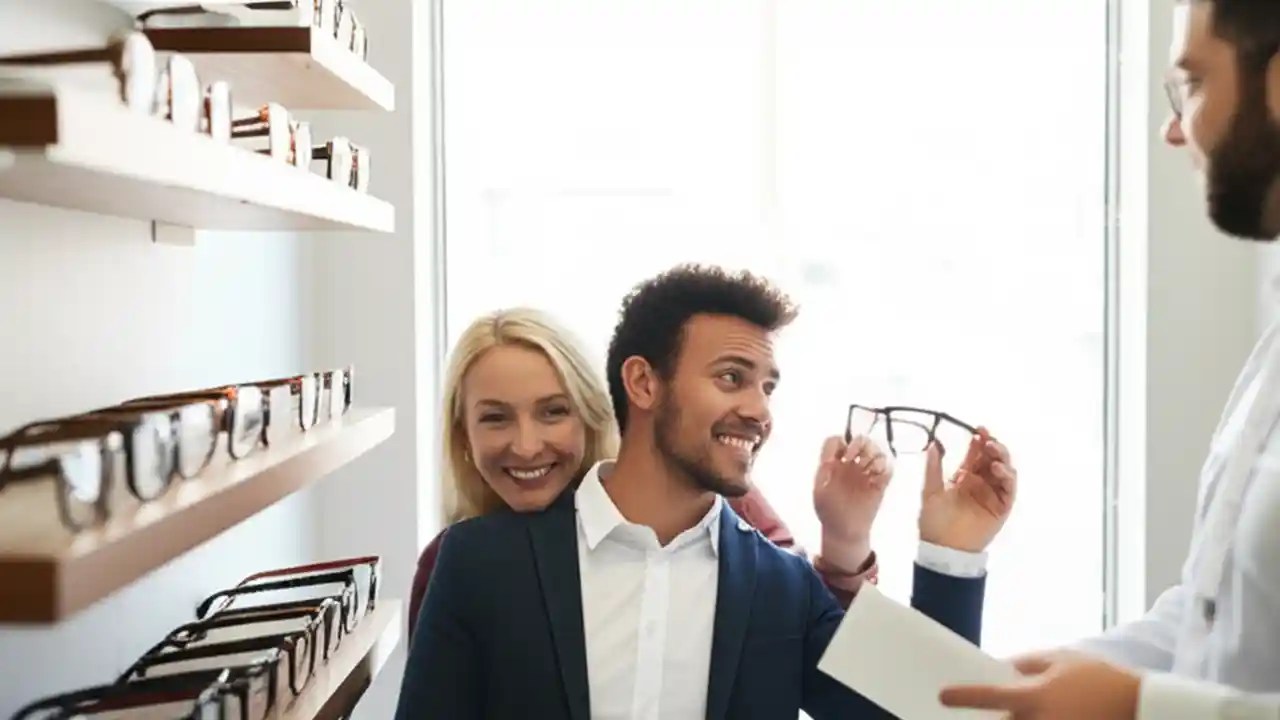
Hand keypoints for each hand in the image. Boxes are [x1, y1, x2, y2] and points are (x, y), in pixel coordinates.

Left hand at [813, 434, 891, 570]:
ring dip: (873, 453)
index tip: (838, 456)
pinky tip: (875, 475)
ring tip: (867, 467)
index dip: (839, 443)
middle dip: (859, 444)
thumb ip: (823, 472)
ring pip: (877, 451)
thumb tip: (830, 457)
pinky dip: (885, 466)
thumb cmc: (828, 512)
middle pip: (861, 440)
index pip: (837, 441)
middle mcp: (852, 465)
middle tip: (852, 457)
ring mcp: (867, 473)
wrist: (843, 532)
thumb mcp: (819, 491)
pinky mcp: (880, 484)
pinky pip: (888, 468)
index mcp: (835, 463)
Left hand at [918, 427, 1015, 551]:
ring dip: (1002, 457)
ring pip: (1004, 470)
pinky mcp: (1002, 507)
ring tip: (992, 449)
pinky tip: (997, 468)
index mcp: (964, 476)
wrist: (943, 547)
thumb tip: (934, 442)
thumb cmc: (934, 520)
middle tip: (987, 436)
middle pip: (992, 458)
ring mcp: (992, 493)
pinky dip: (1007, 476)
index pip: (975, 454)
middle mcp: (981, 482)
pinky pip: (1009, 488)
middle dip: (992, 445)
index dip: (978, 441)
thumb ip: (933, 467)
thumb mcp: (930, 490)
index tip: (978, 429)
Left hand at [938, 650, 1140, 719]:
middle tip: (962, 713)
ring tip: (1011, 712)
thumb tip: (1003, 668)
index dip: (962, 696)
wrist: (1143, 707)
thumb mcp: (1062, 660)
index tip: (942, 696)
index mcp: (1035, 696)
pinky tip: (1027, 716)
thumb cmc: (1100, 678)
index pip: (988, 696)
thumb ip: (1028, 663)